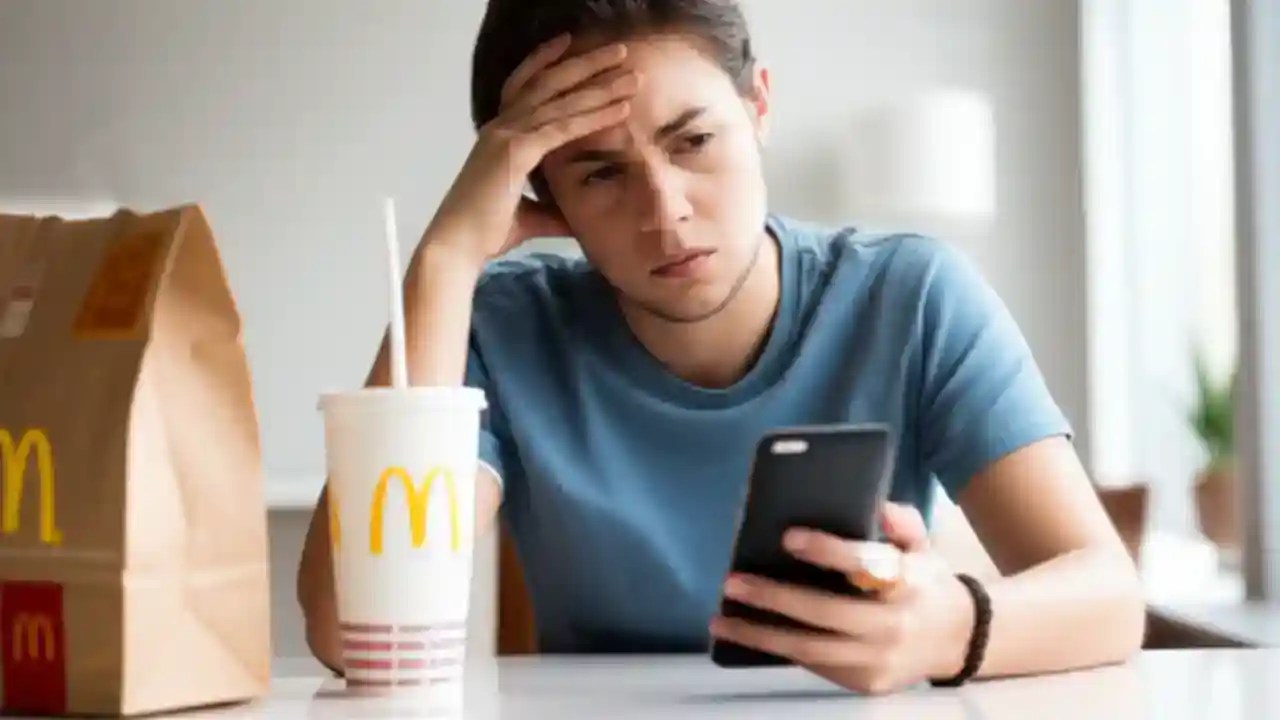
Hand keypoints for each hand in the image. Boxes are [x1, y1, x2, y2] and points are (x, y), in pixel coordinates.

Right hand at [426, 33, 637, 266]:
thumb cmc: (485, 232)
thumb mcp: (529, 216)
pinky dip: (594, 117)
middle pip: (548, 83)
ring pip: (561, 101)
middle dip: (585, 65)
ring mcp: (506, 135)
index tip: (572, 46)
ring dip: (599, 87)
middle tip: (620, 52)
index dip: (547, 63)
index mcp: (498, 135)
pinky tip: (620, 110)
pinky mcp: (516, 151)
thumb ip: (553, 212)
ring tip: (632, 77)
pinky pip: (563, 127)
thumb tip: (577, 219)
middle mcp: (501, 127)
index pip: (524, 87)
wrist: (458, 245)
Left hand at [709, 503, 976, 695]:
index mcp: (907, 582)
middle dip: (774, 599)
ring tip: (721, 621)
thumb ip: (900, 520)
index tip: (788, 537)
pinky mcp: (866, 683)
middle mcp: (892, 625)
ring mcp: (879, 660)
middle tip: (732, 583)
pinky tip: (749, 636)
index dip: (826, 551)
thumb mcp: (923, 544)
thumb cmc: (926, 582)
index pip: (865, 565)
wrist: (959, 640)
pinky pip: (816, 666)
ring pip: (810, 649)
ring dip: (760, 635)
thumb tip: (872, 504)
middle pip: (825, 613)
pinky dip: (780, 650)